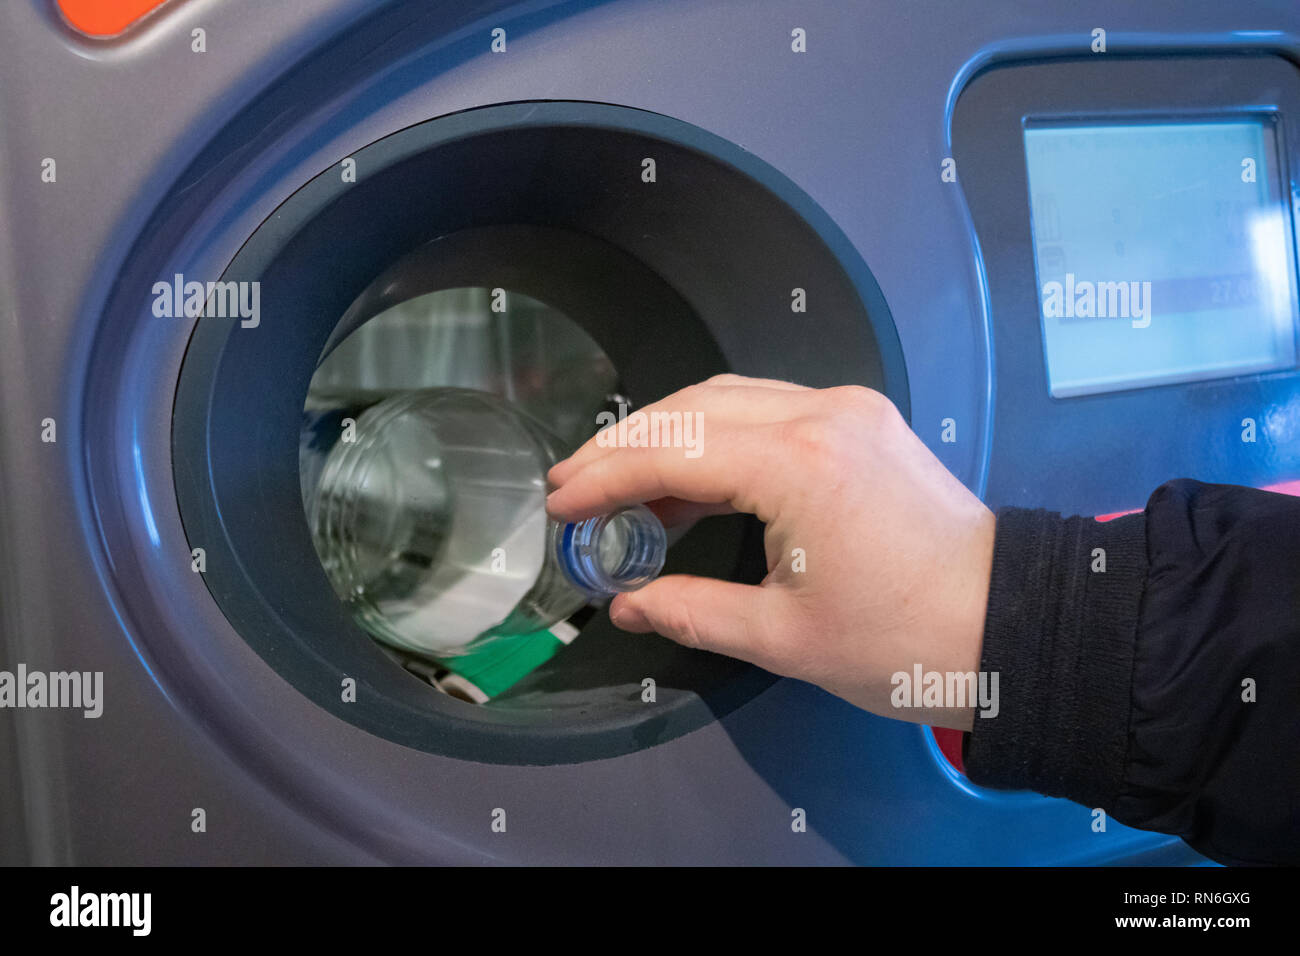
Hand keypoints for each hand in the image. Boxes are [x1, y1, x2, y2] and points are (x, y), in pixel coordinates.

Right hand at [546, 374, 994, 730]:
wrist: (1010, 624)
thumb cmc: (903, 641)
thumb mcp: (782, 638)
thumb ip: (688, 610)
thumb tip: (624, 603)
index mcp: (798, 463)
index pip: (671, 451)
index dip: (603, 477)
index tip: (559, 505)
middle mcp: (820, 414)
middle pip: (691, 409)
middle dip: (622, 446)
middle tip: (571, 487)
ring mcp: (846, 408)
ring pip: (726, 397)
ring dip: (665, 434)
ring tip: (614, 482)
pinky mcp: (861, 420)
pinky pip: (765, 408)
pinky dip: (712, 435)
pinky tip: (685, 478)